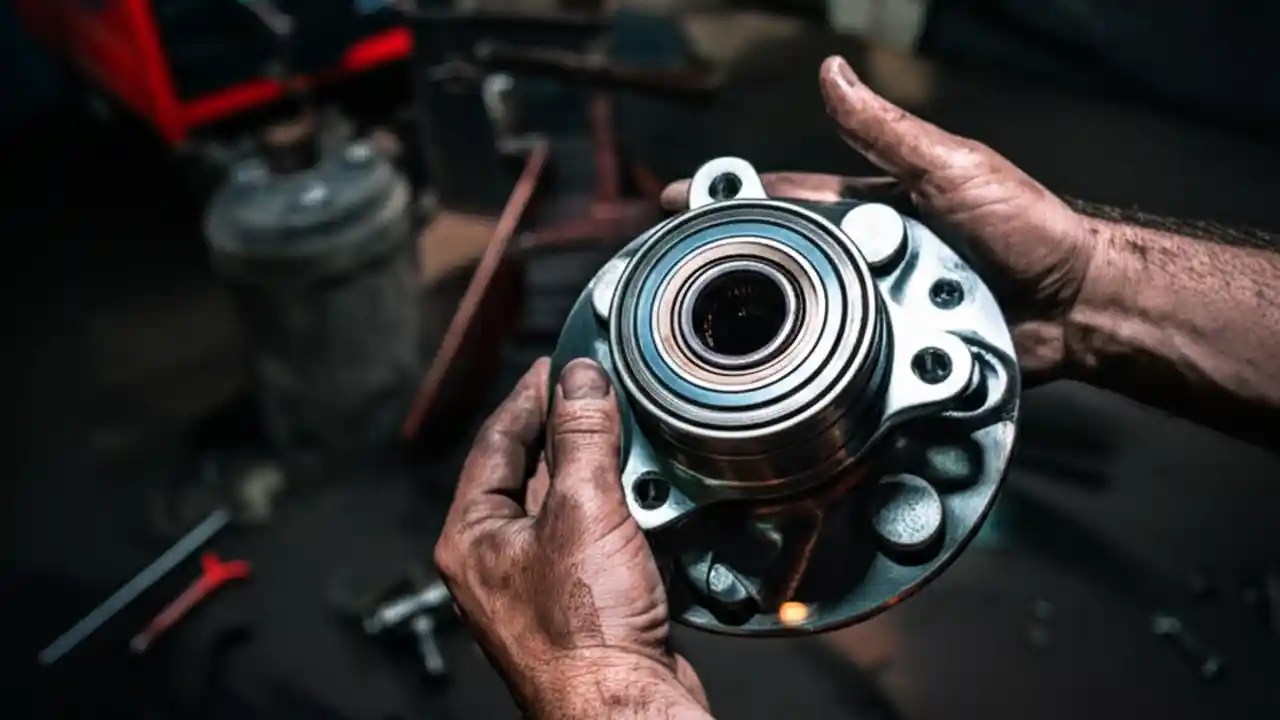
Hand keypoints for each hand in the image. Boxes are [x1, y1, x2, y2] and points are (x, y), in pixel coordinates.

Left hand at [434, 358, 709, 718]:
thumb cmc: (584, 633)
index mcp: (473, 538)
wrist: (624, 709)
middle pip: (536, 471)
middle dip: (575, 432)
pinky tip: (655, 499)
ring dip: (609, 473)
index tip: (557, 364)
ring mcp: (543, 584)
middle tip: (605, 393)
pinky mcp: (587, 602)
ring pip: (575, 504)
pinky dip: (628, 513)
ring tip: (636, 442)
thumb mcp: (582, 511)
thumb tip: (580, 379)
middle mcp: (500, 561)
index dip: (529, 397)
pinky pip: (604, 538)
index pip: (495, 444)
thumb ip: (581, 437)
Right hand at [661, 56, 1097, 380]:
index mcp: (869, 211)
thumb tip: (832, 74)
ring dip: (762, 325)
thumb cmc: (1026, 227)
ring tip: (703, 336)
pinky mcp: (892, 356)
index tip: (677, 199)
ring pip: (802, 319)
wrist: (1076, 304)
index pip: (784, 199)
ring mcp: (875, 311)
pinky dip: (813, 372)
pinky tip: (776, 385)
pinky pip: (843, 366)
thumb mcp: (951, 167)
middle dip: (725, 265)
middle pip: (780, 261)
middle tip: (670, 275)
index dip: (729, 197)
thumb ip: (886, 132)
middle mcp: (863, 261)